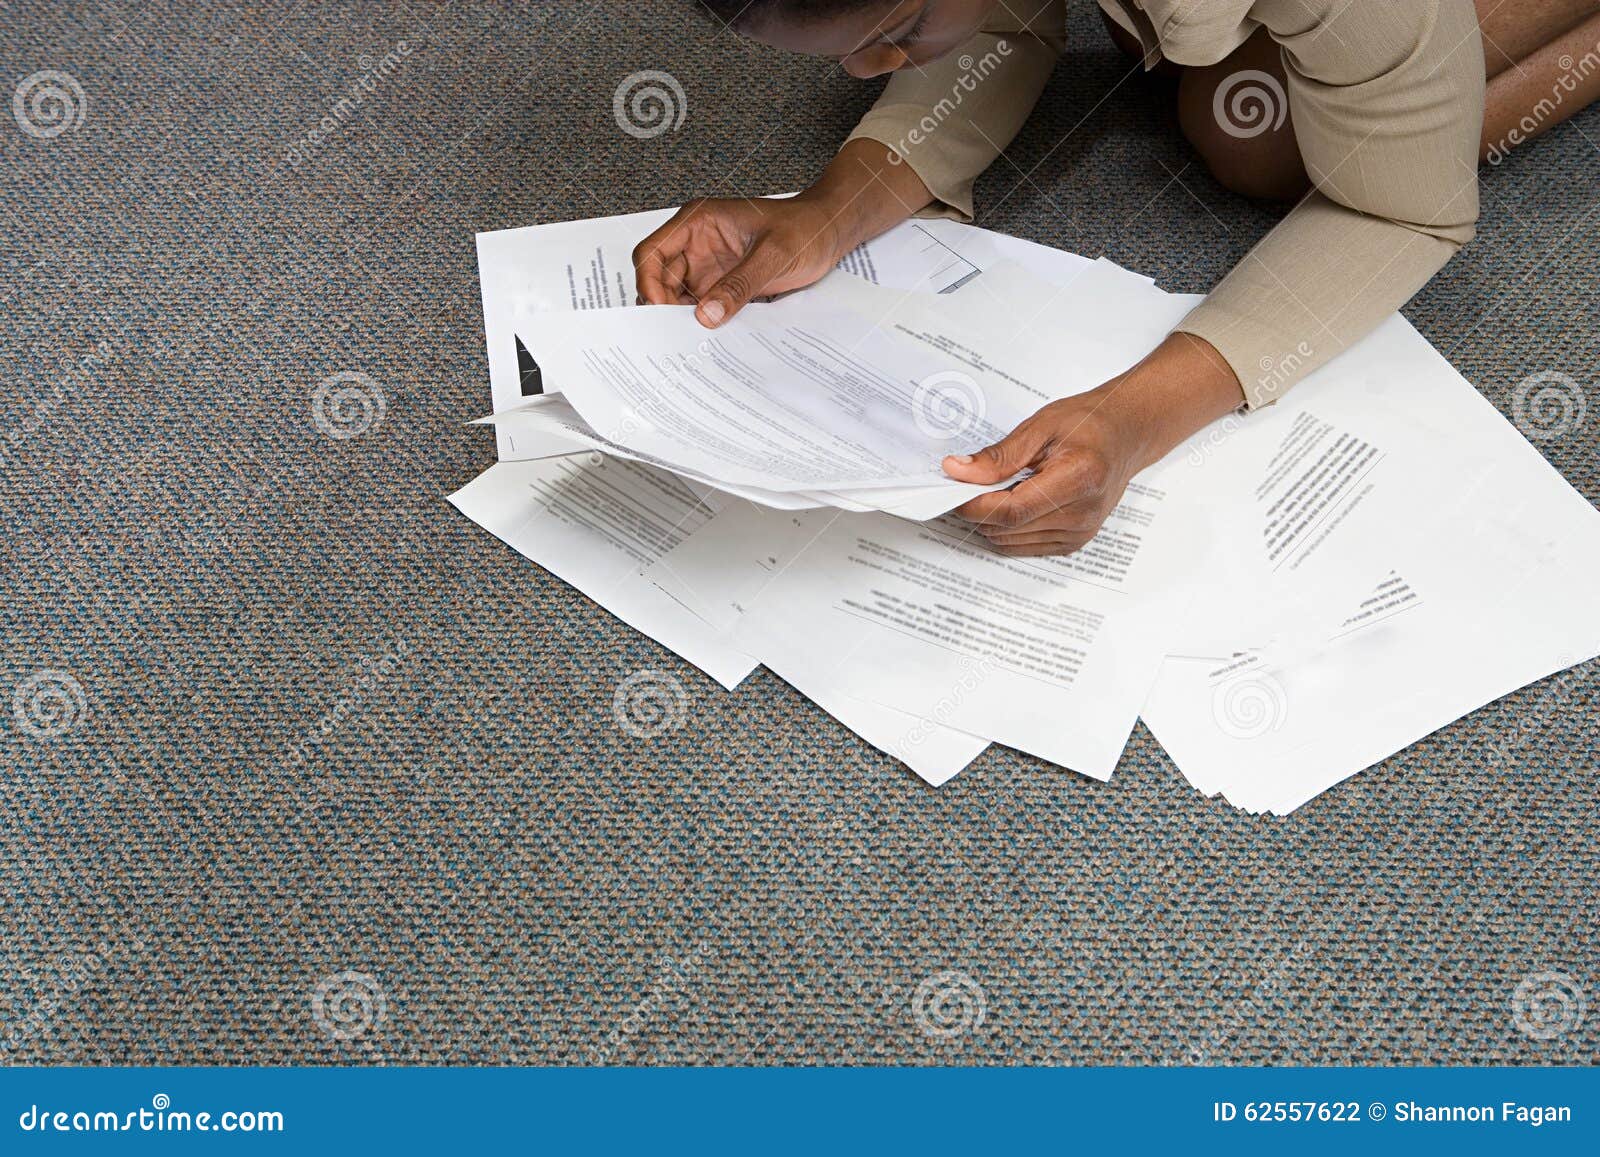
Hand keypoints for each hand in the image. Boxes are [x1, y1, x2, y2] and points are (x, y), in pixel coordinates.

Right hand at [631, 138, 934, 327]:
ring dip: (681, 319)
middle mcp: (696, 244)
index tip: (659, 311)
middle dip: (662, 308)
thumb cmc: (805, 228)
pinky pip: (702, 307)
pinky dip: (702, 323)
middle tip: (674, 337)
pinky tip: (710, 339)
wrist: (829, 232)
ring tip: (691, 343)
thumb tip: (706, 315)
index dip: (648, 283)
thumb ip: (739, 285)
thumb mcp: (774, 256)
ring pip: (677, 298)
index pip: (652, 253)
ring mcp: (708, 266)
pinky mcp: (722, 285)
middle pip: (659, 280)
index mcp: (698, 222)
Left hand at [943, 333, 1246, 556]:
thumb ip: (998, 455)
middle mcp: (1083, 514)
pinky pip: (1024, 547)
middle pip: (1008, 530)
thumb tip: (957, 471)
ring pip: (1011, 543)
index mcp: (1079, 479)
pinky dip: (1007, 529)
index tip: (952, 489)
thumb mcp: (1041, 426)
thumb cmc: (1090, 424)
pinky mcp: (1074, 543)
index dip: (974, 504)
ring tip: (993, 489)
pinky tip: (1011, 502)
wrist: (1126, 435)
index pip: (1011, 510)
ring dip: (991, 521)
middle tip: (965, 484)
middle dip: (977, 510)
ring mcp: (1081, 533)